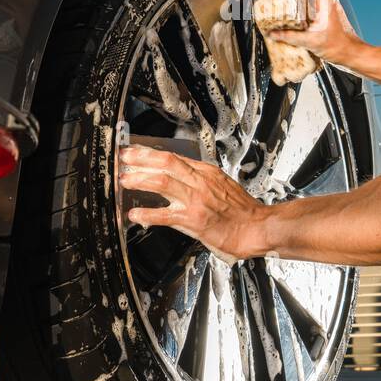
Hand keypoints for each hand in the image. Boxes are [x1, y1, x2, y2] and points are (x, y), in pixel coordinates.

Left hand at [118, 145, 270, 261]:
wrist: (256, 228)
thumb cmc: (242, 211)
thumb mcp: (222, 185)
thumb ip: (201, 180)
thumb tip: (180, 177)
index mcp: (207, 173)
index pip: (175, 157)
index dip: (152, 153)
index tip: (136, 152)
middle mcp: (201, 182)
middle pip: (166, 162)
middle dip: (141, 158)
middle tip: (124, 157)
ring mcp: (196, 200)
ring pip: (163, 183)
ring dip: (140, 180)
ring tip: (125, 180)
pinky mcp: (193, 220)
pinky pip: (165, 215)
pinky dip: (147, 214)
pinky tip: (134, 214)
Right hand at [266, 0, 361, 64]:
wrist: (351, 53)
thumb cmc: (339, 46)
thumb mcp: (310, 41)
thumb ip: (289, 37)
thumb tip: (274, 34)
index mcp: (326, 2)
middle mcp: (328, 1)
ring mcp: (328, 7)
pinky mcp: (327, 14)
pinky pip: (315, 1)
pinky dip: (304, 3)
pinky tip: (297, 15)